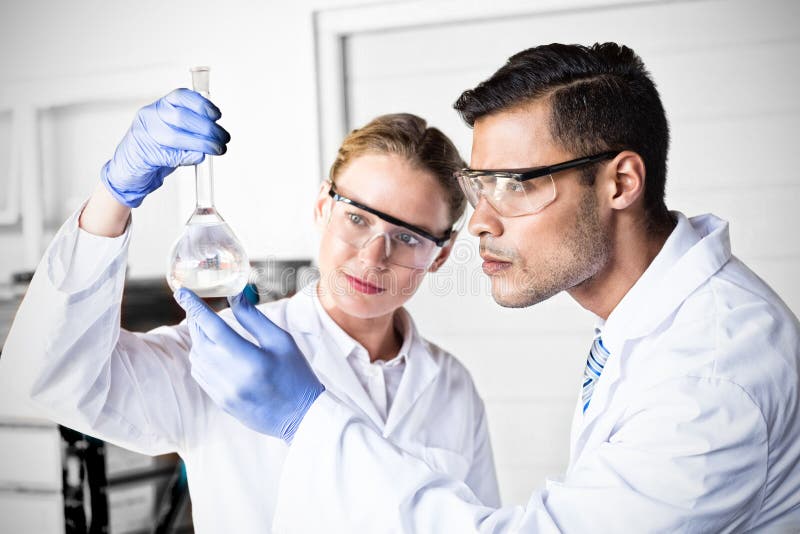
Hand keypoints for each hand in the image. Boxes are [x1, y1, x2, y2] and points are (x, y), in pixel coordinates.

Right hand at [101, 88, 230, 206]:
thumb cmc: (157, 146)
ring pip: (177, 137)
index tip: (217, 115)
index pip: (180, 96)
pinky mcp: (146, 155)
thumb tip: (217, 130)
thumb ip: (192, 125)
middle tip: (224, 137)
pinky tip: (199, 157)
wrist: (132, 166)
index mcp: (159, 107)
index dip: (201, 104)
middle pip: (181, 117)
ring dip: (203, 144)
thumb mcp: (173, 128)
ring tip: (218, 149)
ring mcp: (146, 136)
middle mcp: (151, 117)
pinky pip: (173, 155)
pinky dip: (191, 157)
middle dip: (207, 128)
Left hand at [174, 288, 324, 442]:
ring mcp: (224, 393)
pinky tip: (211, 350)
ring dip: (197, 339)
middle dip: (195, 321)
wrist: (301, 417)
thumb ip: (254, 318)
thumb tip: (234, 296)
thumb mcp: (282, 341)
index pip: (214, 328)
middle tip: (195, 306)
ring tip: (206, 327)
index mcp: (252, 361)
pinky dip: (200, 357)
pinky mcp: (221, 402)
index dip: (196, 308)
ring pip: (196, 358)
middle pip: (201, 342)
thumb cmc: (296, 375)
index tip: (183, 293)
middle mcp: (233, 378)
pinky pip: (200, 374)